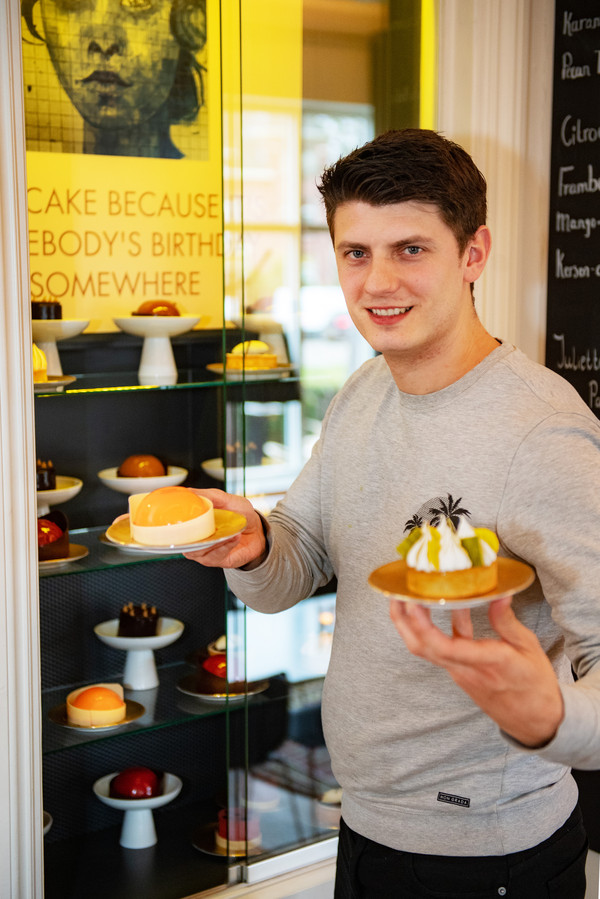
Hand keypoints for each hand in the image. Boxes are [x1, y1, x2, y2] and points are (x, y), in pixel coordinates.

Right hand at [183, 488, 266, 569]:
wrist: (258, 532)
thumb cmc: (241, 516)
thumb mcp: (228, 500)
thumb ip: (210, 496)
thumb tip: (189, 491)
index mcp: (194, 522)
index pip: (175, 525)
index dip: (172, 522)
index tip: (178, 515)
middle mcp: (196, 538)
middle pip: (182, 541)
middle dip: (190, 534)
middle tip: (204, 525)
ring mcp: (204, 551)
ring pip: (196, 551)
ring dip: (212, 541)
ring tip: (228, 532)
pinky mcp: (215, 560)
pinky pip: (213, 556)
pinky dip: (224, 546)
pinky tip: (234, 537)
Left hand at [389, 596, 564, 746]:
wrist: (536, 720)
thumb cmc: (535, 684)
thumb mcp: (528, 648)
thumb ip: (507, 621)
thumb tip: (498, 593)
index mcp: (485, 662)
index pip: (443, 647)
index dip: (423, 625)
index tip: (413, 602)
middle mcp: (465, 669)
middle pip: (421, 648)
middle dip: (403, 622)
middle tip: (396, 595)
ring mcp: (459, 672)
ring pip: (426, 649)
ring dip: (412, 625)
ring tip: (409, 597)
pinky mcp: (460, 672)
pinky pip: (442, 648)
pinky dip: (440, 628)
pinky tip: (451, 608)